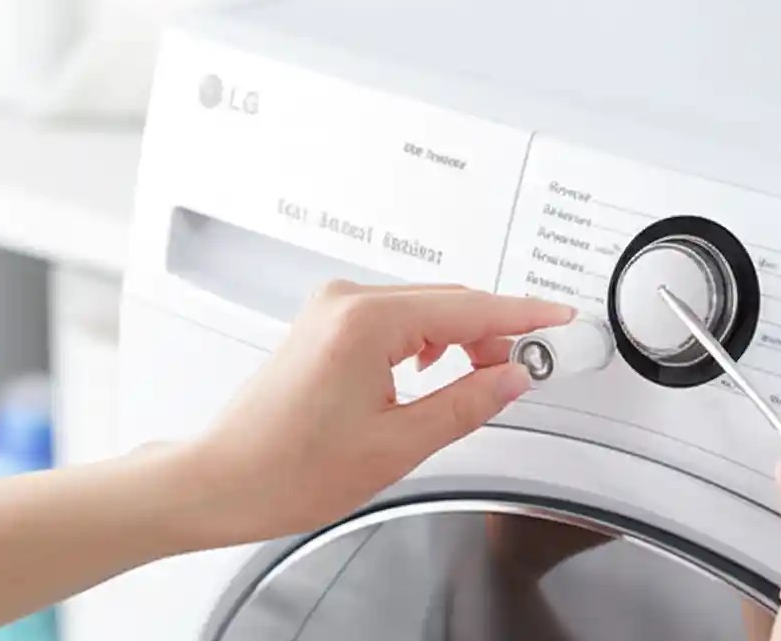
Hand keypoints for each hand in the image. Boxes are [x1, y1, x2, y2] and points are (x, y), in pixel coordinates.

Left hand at [176, 282, 574, 547]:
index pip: (468, 307)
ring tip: (485, 376)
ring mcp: (333, 310)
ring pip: (424, 309)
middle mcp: (346, 303)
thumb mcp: (398, 444)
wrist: (224, 480)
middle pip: (448, 301)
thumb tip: (510, 377)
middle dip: (494, 330)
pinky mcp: (327, 325)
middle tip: (529, 364)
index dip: (522, 316)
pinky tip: (439, 370)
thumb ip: (466, 403)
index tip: (556, 319)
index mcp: (366, 322)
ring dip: (461, 336)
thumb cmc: (286, 467)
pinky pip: (396, 319)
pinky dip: (429, 340)